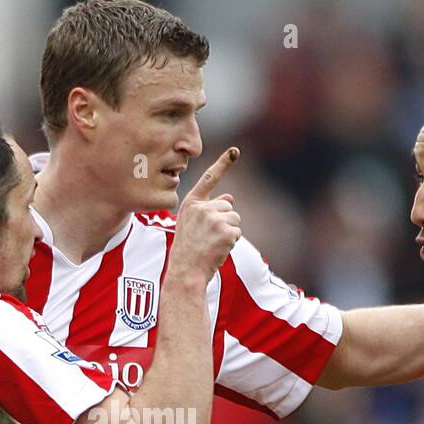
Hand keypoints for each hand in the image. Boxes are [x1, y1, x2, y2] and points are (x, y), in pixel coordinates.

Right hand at [169, 147, 241, 280]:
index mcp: (191, 203)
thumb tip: (230, 197)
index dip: (223, 163)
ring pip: (235, 218)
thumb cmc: (188, 250)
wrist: (185, 272)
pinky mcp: (225, 230)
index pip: (209, 179)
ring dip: (229, 232)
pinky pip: (237, 232)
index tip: (235, 150)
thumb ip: (209, 209)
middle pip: (228, 205)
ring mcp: (214, 218)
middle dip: (224, 220)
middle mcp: (202, 207)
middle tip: (208, 238)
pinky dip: (231, 242)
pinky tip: (217, 249)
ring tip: (212, 244)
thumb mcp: (192, 225)